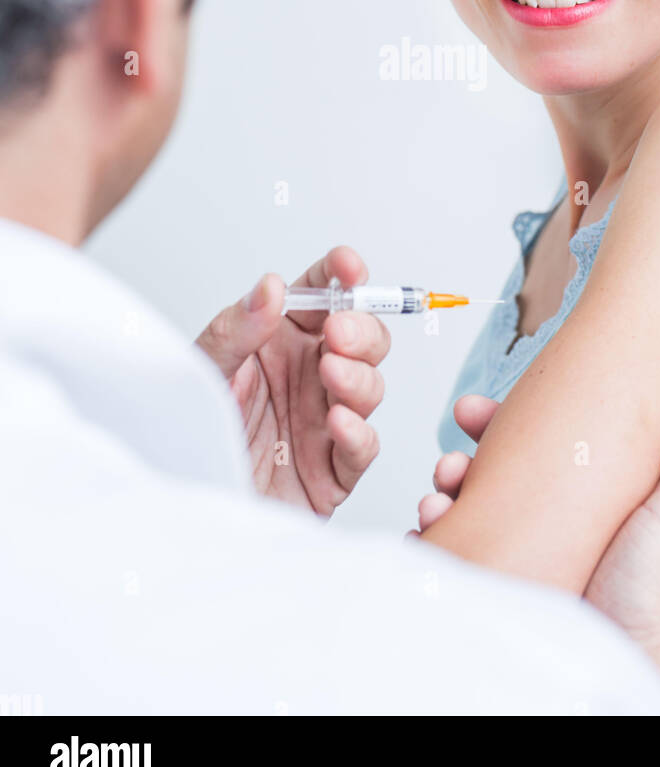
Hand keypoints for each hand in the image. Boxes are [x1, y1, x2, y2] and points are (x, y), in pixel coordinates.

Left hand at [196, 246, 388, 513]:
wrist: (182, 499)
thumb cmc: (191, 432)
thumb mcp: (203, 371)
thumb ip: (236, 329)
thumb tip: (272, 286)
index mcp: (281, 340)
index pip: (323, 294)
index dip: (343, 275)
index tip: (351, 268)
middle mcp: (310, 374)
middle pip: (364, 337)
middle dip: (362, 329)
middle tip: (338, 334)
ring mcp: (325, 419)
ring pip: (371, 386)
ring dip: (359, 376)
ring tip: (331, 374)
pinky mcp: (333, 469)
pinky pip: (363, 447)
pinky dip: (358, 433)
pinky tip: (338, 422)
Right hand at [412, 376, 659, 714]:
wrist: (628, 658)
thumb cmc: (659, 592)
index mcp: (589, 491)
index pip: (537, 442)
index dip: (502, 422)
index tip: (476, 409)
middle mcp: (552, 519)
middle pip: (492, 472)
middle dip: (462, 459)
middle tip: (453, 462)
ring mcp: (525, 552)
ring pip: (468, 508)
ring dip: (444, 495)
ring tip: (441, 500)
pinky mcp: (502, 584)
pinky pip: (456, 554)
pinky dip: (435, 541)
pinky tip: (429, 535)